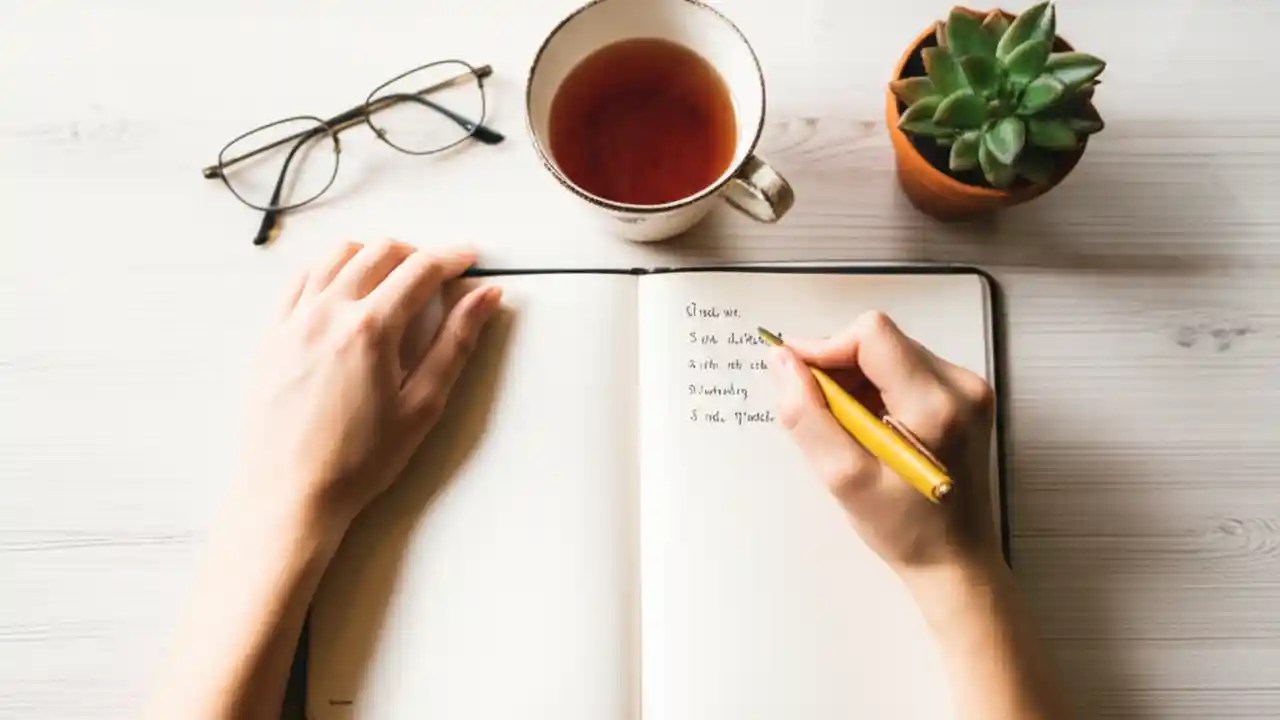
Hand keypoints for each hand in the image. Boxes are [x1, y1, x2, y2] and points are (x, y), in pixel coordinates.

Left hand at [235, 241, 501, 537]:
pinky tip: (342, 287)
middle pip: (379, 252)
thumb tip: (484, 299)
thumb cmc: (357, 462)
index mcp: (371, 329)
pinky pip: (300, 280)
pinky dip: (328, 270)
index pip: (420, 271)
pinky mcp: (271, 336)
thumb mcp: (423, 405)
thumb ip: (456, 343)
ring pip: (336, 256)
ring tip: (393, 274)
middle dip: (416, 253)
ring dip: (372, 254)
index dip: (452, 258)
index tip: (469, 259)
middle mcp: (328, 313)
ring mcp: (294, 321)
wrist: (290, 494)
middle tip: (437, 272)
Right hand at [769, 311, 998, 574]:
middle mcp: (961, 385)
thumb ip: (806, 414)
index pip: (871, 334)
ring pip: (890, 353)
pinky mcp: (965, 397)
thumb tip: (781, 361)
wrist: (955, 561)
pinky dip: (877, 389)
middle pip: (880, 341)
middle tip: (821, 416)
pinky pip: (906, 369)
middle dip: (839, 369)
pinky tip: (870, 428)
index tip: (797, 376)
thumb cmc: (904, 529)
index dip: (825, 347)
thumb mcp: (843, 478)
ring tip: (848, 430)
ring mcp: (968, 389)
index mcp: (935, 404)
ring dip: (856, 381)